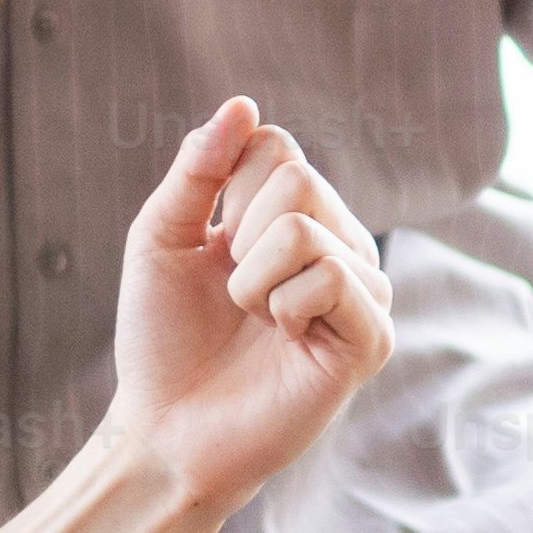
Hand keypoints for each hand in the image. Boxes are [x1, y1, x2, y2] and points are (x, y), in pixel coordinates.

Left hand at [105, 98, 393, 514]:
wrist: (166, 427)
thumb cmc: (163, 338)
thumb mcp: (161, 236)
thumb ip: (198, 168)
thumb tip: (243, 104)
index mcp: (294, 216)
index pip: (276, 145)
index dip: (226, 188)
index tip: (212, 246)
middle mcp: (339, 244)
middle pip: (297, 177)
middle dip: (238, 237)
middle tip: (234, 294)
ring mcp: (363, 290)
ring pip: (307, 229)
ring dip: (251, 281)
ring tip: (255, 322)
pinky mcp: (371, 337)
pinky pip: (330, 277)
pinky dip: (283, 308)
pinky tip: (284, 342)